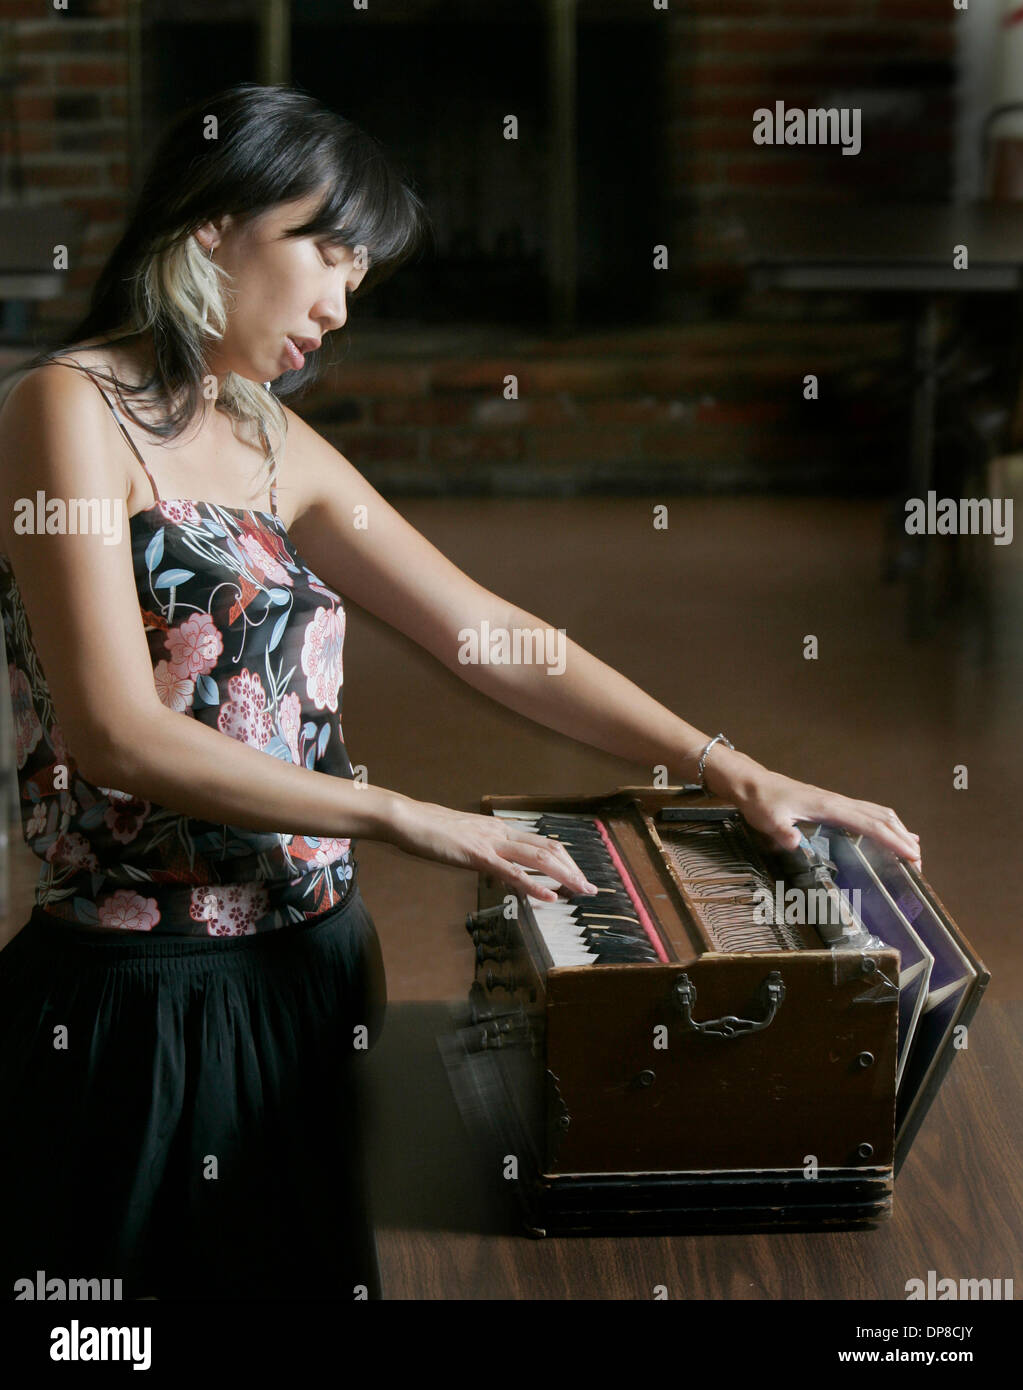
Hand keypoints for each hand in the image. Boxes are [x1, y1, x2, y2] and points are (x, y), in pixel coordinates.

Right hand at [382, 794, 599, 901]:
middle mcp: (500, 832)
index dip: (565, 859)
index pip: (541, 843)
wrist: (407, 819)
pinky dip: (534, 885)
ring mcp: (490, 843)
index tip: (579, 876)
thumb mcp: (462, 842)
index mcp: (498, 829)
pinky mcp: (477, 855)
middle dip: (573, 869)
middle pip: (548, 849)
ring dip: (564, 876)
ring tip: (582, 892)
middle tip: (591, 889)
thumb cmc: (429, 830)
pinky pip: (511, 872)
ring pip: (537, 858)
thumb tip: (493, 867)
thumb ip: (482, 853)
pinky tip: (549, 898)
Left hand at [702, 747, 922, 869]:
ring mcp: (837, 802)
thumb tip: (795, 843)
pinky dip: (884, 823)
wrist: (753, 784)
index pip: (870, 825)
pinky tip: (889, 832)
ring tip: (913, 850)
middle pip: (881, 818)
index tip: (912, 855)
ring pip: (877, 813)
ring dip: (897, 829)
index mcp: (830, 807)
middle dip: (903, 839)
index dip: (893, 840)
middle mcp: (839, 802)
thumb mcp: (768, 820)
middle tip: (918, 863)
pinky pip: (867, 813)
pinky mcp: (832, 805)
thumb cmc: (762, 802)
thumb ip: (782, 832)